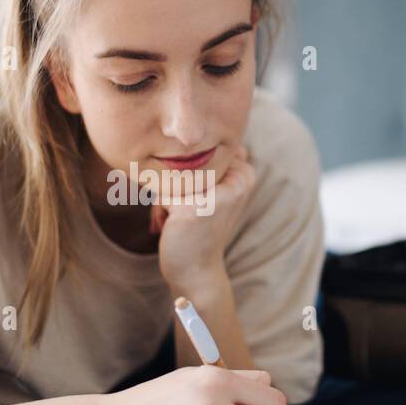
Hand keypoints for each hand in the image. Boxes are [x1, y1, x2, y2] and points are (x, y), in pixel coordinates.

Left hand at [152, 145, 255, 289]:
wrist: (196, 271)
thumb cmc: (199, 228)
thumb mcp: (214, 192)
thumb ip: (213, 164)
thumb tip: (196, 133)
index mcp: (246, 173)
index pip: (200, 152)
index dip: (192, 173)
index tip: (200, 200)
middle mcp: (237, 180)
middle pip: (186, 161)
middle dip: (178, 183)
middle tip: (188, 212)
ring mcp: (216, 194)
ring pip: (173, 176)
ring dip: (168, 197)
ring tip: (179, 219)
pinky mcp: (192, 208)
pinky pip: (161, 194)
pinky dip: (159, 210)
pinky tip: (170, 227)